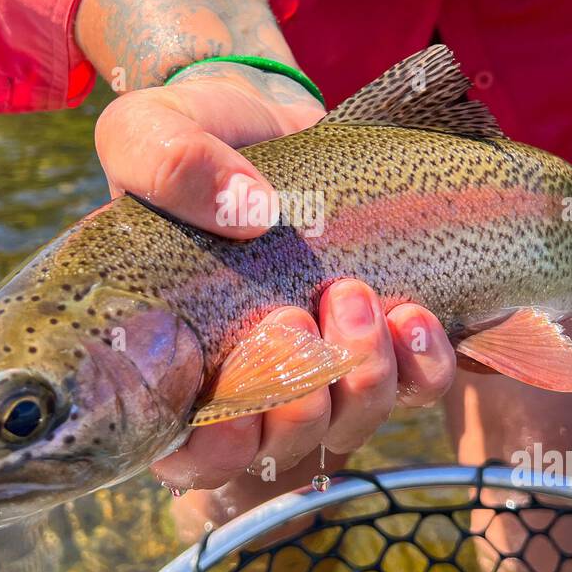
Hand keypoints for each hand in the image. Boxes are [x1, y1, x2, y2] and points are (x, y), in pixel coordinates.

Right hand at [95, 66, 457, 490]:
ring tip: (354, 295)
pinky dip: (423, 363)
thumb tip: (248, 213)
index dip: (222, 447)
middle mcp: (248, 379)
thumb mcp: (149, 128)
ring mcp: (321, 364)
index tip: (239, 398)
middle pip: (282, 445)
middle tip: (291, 319)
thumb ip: (169, 164)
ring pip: (352, 422)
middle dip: (298, 401)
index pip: (191, 455)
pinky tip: (413, 314)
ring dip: (362, 375)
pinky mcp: (380, 339)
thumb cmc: (194, 133)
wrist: (267, 116)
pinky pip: (418, 386)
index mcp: (173, 360)